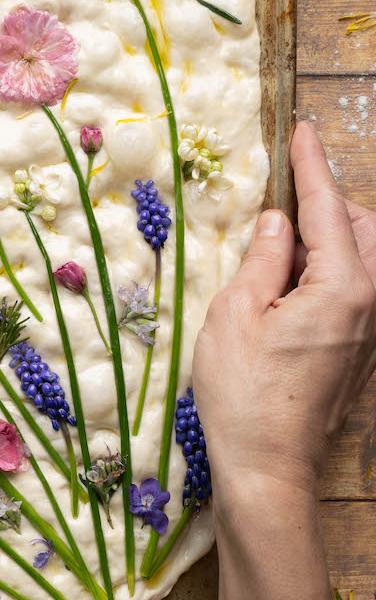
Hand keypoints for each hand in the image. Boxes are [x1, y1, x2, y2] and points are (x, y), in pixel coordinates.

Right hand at [193, 121, 375, 504]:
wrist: (269, 467)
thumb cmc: (243, 392)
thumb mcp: (236, 313)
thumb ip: (263, 258)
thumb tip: (277, 220)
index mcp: (341, 287)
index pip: (328, 208)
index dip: (311, 166)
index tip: (304, 131)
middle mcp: (370, 303)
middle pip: (363, 228)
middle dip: (329, 201)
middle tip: (282, 198)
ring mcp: (370, 330)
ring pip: (363, 259)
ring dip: (329, 238)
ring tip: (279, 246)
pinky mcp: (359, 351)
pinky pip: (354, 289)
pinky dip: (327, 270)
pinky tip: (287, 286)